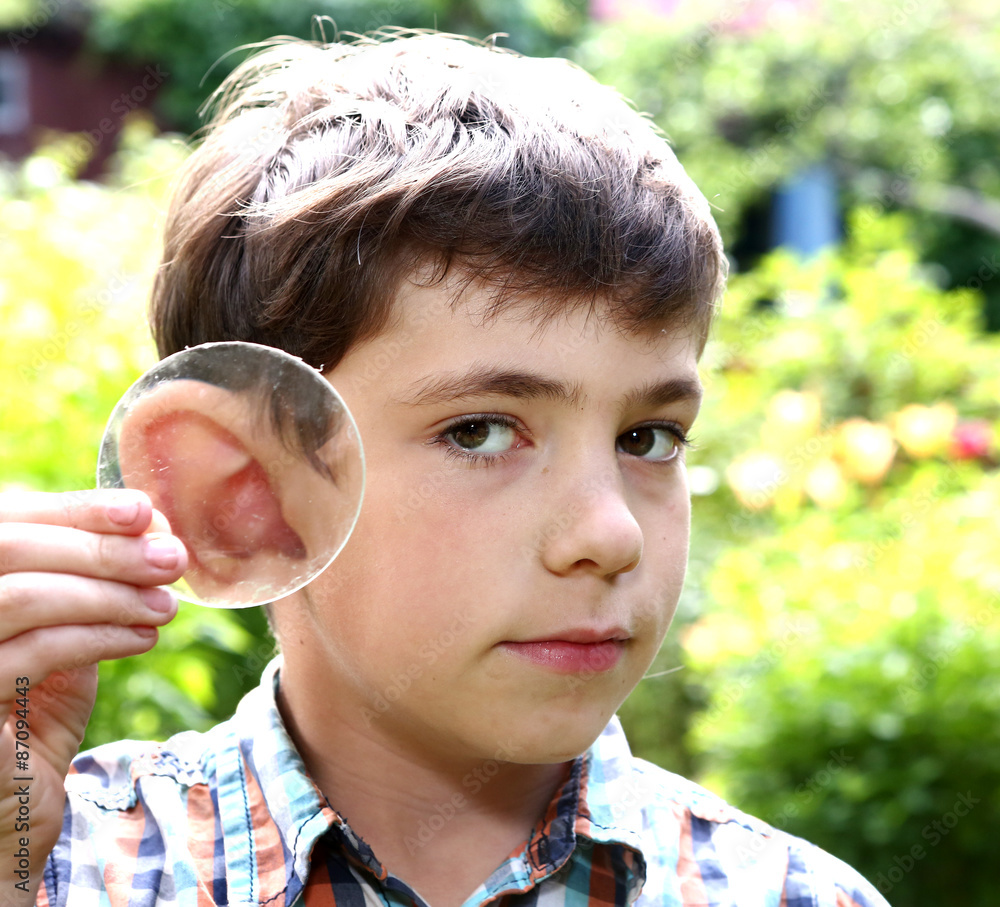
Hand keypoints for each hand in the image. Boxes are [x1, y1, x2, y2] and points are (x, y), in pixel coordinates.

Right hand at [0, 490, 186, 902]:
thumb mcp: (57, 645)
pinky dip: (99, 636)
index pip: (5, 522)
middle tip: (171, 558)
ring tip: (166, 604)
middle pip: (8, 548)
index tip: (144, 511)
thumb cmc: (28, 727)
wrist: (2, 825)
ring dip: (108, 593)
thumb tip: (148, 534)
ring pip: (20, 595)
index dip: (73, 510)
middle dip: (101, 547)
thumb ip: (82, 589)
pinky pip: (33, 652)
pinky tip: (144, 638)